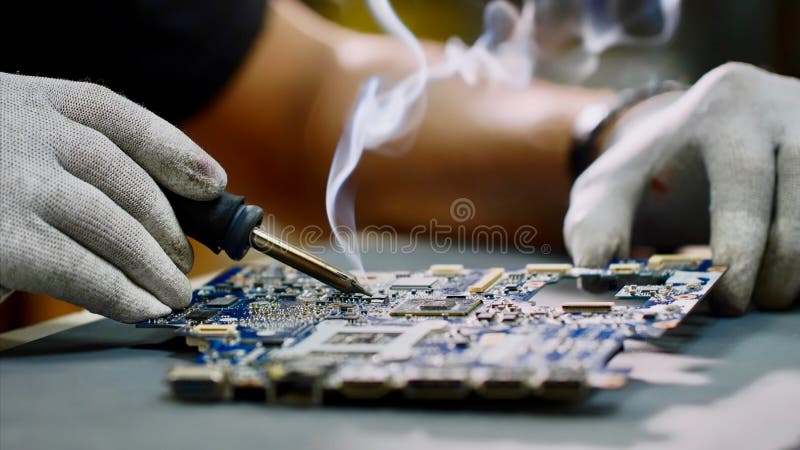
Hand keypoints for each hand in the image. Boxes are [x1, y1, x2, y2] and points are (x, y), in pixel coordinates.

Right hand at [0, 73, 226, 321]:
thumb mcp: (10, 134)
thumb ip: (67, 153)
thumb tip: (159, 205)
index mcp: (33, 98)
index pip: (121, 116)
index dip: (174, 150)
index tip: (211, 183)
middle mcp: (24, 130)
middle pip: (125, 178)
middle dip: (166, 227)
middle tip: (183, 261)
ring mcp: (12, 182)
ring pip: (111, 224)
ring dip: (152, 265)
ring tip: (172, 292)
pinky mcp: (0, 238)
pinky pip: (78, 268)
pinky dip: (120, 292)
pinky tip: (143, 307)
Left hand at [564, 62, 799, 314]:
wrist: (694, 136)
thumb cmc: (650, 174)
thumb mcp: (608, 191)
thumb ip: (593, 228)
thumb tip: (596, 279)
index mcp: (723, 105)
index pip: (743, 182)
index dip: (741, 247)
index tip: (729, 301)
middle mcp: (782, 106)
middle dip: (782, 263)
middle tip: (754, 306)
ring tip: (773, 294)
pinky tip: (791, 274)